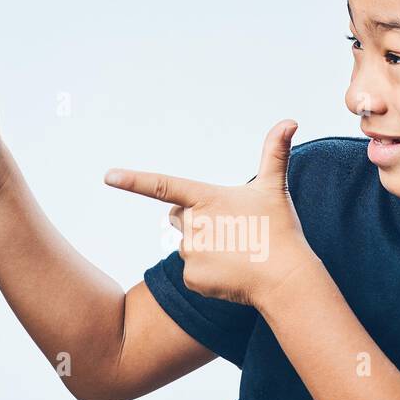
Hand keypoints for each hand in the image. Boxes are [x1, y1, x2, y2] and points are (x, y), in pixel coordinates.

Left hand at [104, 119, 318, 308]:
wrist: (286, 279)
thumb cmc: (280, 230)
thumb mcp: (275, 188)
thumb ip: (274, 153)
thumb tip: (291, 120)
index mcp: (206, 198)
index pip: (163, 186)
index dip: (133, 180)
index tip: (109, 176)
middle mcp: (193, 224)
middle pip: (179, 217)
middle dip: (196, 220)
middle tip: (231, 229)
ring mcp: (191, 252)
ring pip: (188, 246)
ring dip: (207, 248)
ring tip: (237, 253)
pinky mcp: (192, 278)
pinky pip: (192, 272)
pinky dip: (209, 273)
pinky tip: (231, 272)